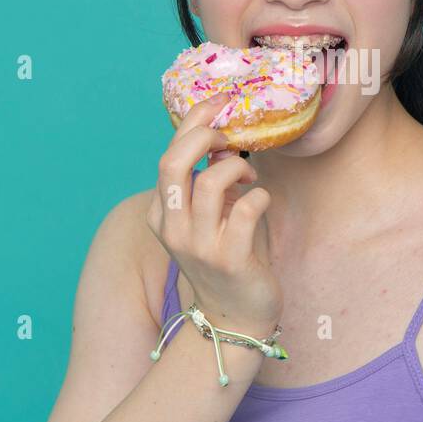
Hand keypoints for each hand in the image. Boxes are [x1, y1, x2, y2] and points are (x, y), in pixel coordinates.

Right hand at [145, 94, 280, 337]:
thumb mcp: (209, 216)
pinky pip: (245, 210)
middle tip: (231, 138)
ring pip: (209, 182)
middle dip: (205, 136)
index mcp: (161, 213)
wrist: (234, 317)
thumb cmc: (226, 257)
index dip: (192, 123)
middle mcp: (172, 228)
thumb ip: (208, 180)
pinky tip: (261, 200)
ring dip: (237, 169)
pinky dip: (259, 196)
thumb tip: (224, 141)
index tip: (218, 104)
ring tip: (249, 177)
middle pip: (173, 163)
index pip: (167, 155)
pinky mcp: (229, 258)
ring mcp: (199, 245)